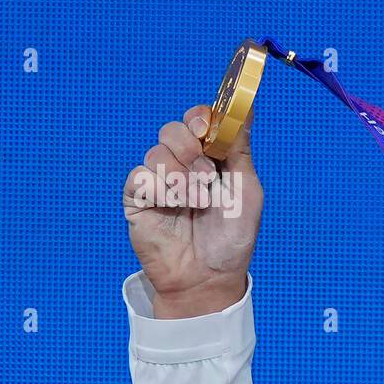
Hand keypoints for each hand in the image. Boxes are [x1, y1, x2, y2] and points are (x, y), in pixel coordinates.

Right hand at [122, 102, 263, 316]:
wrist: (209, 276)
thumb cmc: (232, 236)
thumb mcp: (246, 190)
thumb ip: (240, 149)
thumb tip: (245, 107)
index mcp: (211, 158)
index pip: (198, 120)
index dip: (199, 118)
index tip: (205, 129)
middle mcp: (183, 165)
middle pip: (173, 130)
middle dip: (190, 149)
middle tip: (206, 177)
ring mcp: (159, 181)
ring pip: (157, 153)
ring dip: (180, 177)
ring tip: (196, 202)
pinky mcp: (138, 198)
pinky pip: (140, 176)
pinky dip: (161, 190)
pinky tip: (173, 209)